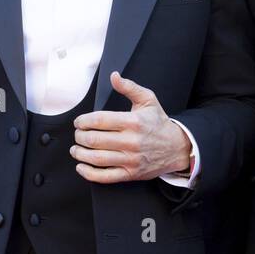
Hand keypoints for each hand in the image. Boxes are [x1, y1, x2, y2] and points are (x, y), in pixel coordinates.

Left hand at [71, 72, 190, 182]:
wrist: (178, 147)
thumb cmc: (159, 123)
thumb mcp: (148, 100)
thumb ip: (129, 87)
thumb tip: (114, 76)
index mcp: (133, 122)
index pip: (100, 120)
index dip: (83, 121)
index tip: (78, 122)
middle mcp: (131, 141)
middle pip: (95, 140)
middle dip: (80, 137)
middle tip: (78, 134)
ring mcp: (131, 159)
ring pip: (97, 158)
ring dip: (80, 154)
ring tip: (76, 149)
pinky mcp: (131, 174)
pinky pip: (106, 177)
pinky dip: (89, 173)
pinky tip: (81, 167)